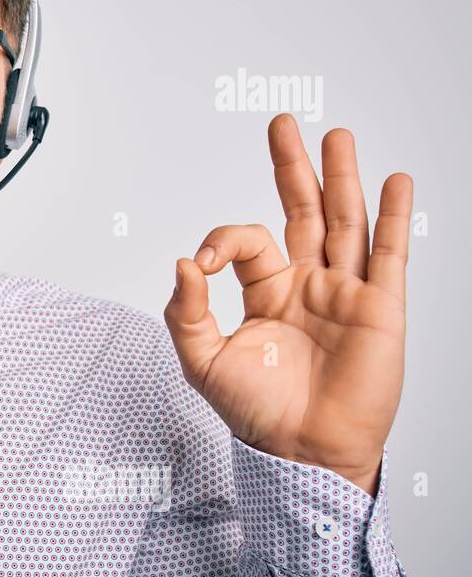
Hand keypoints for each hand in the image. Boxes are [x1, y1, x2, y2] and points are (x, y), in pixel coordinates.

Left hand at [163, 113, 412, 495]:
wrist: (302, 452)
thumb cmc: (257, 413)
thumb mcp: (203, 360)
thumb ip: (188, 311)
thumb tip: (183, 264)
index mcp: (267, 292)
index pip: (247, 241)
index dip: (222, 240)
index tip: (203, 262)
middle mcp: (308, 284)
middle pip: (303, 211)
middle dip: (294, 167)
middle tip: (284, 125)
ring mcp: (346, 292)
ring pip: (346, 221)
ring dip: (343, 178)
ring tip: (338, 136)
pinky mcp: (380, 308)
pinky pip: (390, 254)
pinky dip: (393, 216)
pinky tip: (394, 181)